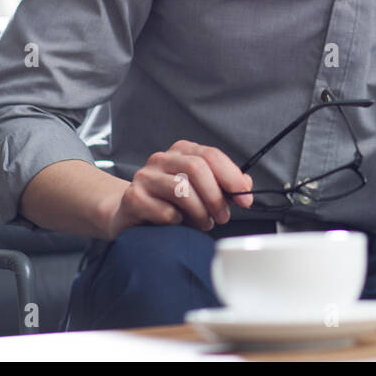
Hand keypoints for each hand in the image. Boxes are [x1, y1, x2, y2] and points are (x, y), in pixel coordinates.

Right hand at [105, 140, 254, 239]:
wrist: (129, 213)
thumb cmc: (169, 202)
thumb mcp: (200, 191)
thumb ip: (223, 186)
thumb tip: (246, 186)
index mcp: (182, 151)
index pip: (211, 155)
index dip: (232, 176)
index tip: (245, 197)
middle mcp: (162, 159)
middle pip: (197, 169)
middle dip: (216, 196)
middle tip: (223, 216)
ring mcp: (145, 177)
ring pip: (181, 189)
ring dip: (199, 211)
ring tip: (203, 222)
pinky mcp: (133, 198)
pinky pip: (165, 211)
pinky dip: (178, 221)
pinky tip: (177, 224)